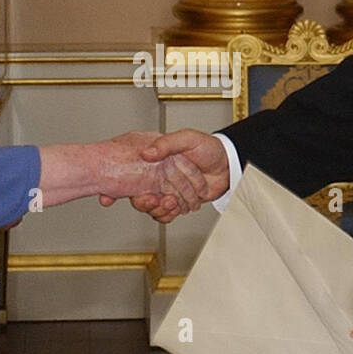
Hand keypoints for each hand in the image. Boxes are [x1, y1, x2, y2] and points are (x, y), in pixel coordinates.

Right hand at [100, 129, 229, 222]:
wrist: (227, 166)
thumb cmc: (208, 148)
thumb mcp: (188, 138)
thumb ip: (167, 144)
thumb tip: (146, 153)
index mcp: (155, 161)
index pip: (132, 175)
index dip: (124, 187)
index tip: (126, 195)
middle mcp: (157, 177)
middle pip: (138, 196)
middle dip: (145, 202)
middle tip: (156, 199)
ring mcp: (167, 191)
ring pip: (152, 208)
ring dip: (161, 209)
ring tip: (173, 202)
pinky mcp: (177, 203)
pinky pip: (166, 215)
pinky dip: (170, 214)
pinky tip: (179, 207)